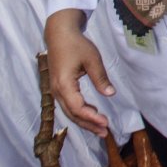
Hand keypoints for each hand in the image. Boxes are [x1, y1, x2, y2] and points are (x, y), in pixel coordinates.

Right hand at [44, 10, 114, 137]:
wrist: (59, 34)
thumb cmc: (76, 45)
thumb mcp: (92, 59)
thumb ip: (100, 78)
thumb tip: (110, 94)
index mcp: (64, 84)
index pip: (77, 107)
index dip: (91, 117)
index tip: (105, 122)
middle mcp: (57, 91)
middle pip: (72, 114)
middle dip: (88, 124)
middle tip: (105, 132)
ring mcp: (56, 90)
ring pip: (69, 111)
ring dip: (84, 120)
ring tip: (100, 128)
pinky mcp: (58, 87)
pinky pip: (68, 104)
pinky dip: (79, 112)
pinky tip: (92, 113)